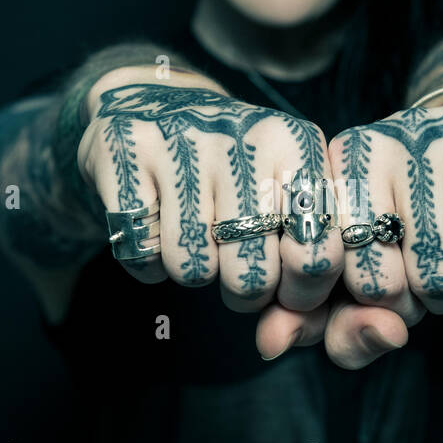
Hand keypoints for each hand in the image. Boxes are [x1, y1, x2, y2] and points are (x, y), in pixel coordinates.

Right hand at [80, 67, 340, 312]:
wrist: (152, 103)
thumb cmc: (236, 173)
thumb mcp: (283, 198)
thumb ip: (305, 270)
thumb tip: (281, 339)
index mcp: (297, 143)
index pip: (317, 252)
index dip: (303, 294)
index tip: (290, 292)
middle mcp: (243, 134)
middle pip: (252, 275)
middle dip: (245, 291)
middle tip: (238, 265)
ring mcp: (180, 139)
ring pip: (192, 269)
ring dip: (193, 272)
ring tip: (197, 239)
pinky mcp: (124, 151)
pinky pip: (141, 252)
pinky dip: (147, 263)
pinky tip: (156, 230)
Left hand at [255, 97, 442, 367]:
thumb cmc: (405, 222)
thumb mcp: (357, 272)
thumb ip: (320, 323)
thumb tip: (303, 341)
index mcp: (337, 169)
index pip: (361, 283)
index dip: (383, 304)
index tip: (386, 280)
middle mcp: (392, 138)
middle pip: (428, 280)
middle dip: (436, 297)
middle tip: (432, 265)